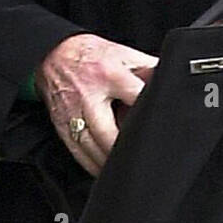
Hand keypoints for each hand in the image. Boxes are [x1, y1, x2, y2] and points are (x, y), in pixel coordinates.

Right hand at [35, 33, 157, 176]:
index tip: (163, 124)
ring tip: (127, 168)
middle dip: (126, 149)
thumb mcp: (123, 53)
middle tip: (144, 159)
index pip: (136, 96)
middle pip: (108, 134)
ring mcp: (72, 114)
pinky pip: (78, 153)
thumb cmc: (90, 55)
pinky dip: (93, 165)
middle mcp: (89, 97)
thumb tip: (169, 81)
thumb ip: (147, 67)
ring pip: (91, 149)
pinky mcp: (62, 127)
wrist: (53, 55)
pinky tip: (105, 169)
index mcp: (108, 75)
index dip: (151, 111)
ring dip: (110, 163)